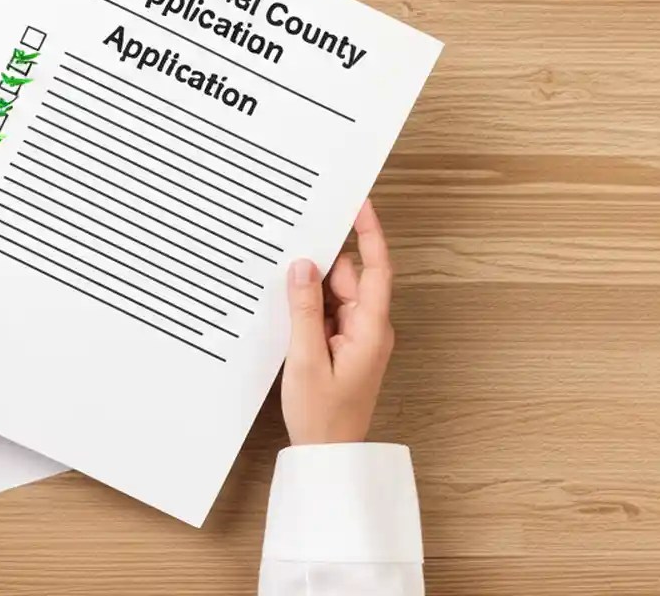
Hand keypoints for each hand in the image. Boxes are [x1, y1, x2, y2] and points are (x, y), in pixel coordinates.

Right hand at [281, 199, 394, 445]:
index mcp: (371, 329)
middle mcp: (369, 328)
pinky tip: (288, 311)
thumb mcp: (306, 359)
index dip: (370, 233)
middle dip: (321, 266)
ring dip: (311, 291)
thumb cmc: (323, 415)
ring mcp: (357, 337)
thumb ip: (304, 310)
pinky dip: (309, 308)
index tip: (360, 204)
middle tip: (290, 251)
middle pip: (349, 278)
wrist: (328, 454)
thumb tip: (303, 267)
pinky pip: (327, 313)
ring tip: (283, 293)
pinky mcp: (343, 345)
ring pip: (335, 295)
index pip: (376, 269)